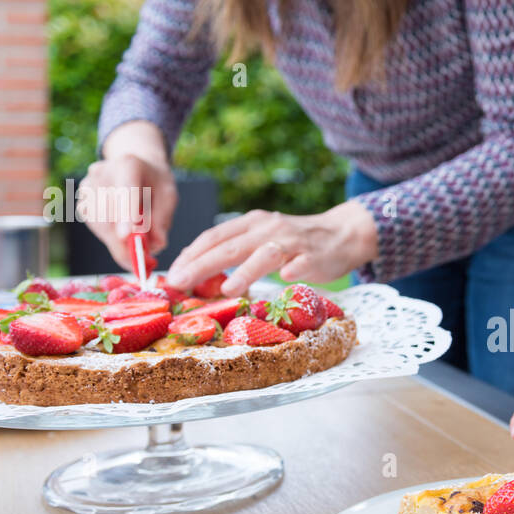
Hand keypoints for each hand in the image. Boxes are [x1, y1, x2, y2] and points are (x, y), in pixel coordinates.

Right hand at [81, 121, 176, 271]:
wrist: (135, 166)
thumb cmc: (155, 182)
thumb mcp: (168, 195)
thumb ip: (163, 218)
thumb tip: (156, 245)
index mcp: (128, 164)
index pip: (125, 192)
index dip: (124, 214)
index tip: (126, 236)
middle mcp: (102, 172)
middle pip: (108, 212)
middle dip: (124, 241)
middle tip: (141, 262)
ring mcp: (89, 186)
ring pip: (99, 223)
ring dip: (118, 243)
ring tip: (137, 247)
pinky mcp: (83, 200)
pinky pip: (95, 226)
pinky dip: (110, 238)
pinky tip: (123, 234)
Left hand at [166, 200, 378, 296]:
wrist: (342, 233)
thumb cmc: (295, 242)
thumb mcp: (261, 238)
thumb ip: (234, 250)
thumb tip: (196, 268)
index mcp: (251, 223)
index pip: (214, 237)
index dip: (191, 255)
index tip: (171, 274)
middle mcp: (268, 228)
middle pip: (231, 246)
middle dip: (202, 265)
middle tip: (180, 282)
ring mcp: (293, 241)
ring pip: (265, 253)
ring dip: (246, 270)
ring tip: (228, 289)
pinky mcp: (315, 255)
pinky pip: (303, 262)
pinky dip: (294, 269)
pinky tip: (286, 279)